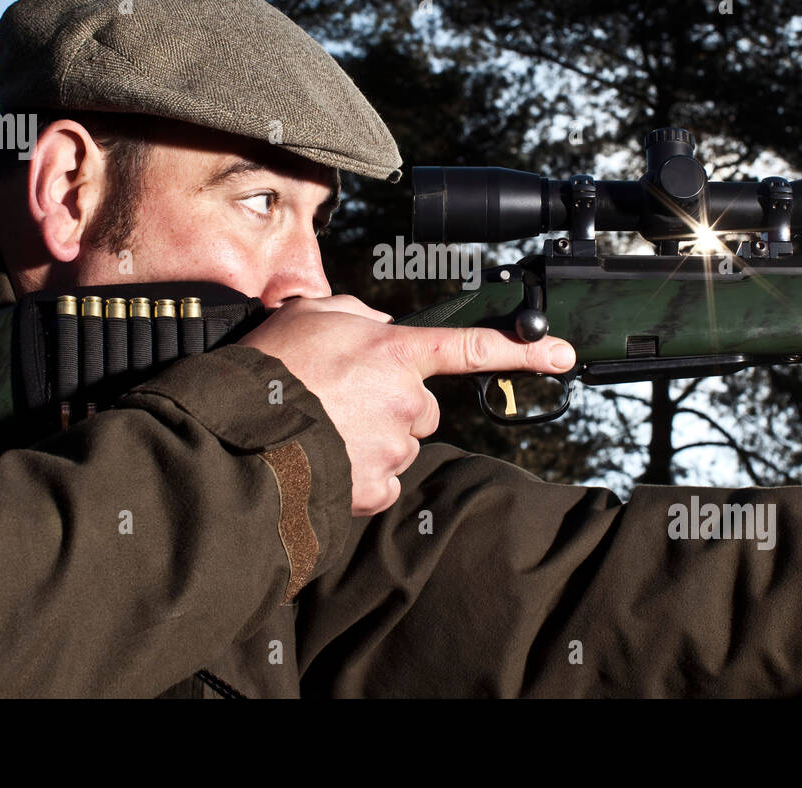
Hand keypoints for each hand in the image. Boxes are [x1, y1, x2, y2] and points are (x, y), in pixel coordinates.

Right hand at [239, 295, 575, 515]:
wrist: (239, 432)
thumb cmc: (271, 369)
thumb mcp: (312, 312)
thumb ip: (358, 313)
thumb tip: (377, 329)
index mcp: (395, 353)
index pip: (472, 347)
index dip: (523, 349)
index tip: (562, 354)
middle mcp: (406, 401)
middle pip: (422, 406)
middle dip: (393, 403)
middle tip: (343, 398)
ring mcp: (393, 448)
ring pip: (400, 443)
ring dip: (372, 437)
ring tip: (323, 426)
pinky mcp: (374, 489)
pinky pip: (382, 482)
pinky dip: (361, 474)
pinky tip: (327, 456)